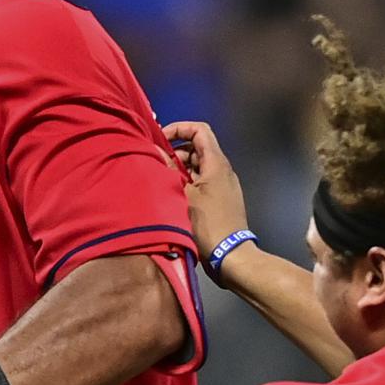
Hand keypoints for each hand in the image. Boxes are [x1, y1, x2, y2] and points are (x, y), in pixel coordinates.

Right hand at [167, 119, 250, 257]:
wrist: (230, 255)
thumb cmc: (209, 224)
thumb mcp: (184, 195)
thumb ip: (168, 171)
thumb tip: (154, 153)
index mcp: (216, 163)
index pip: (199, 130)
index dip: (179, 129)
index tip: (160, 139)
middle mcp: (221, 170)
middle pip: (195, 149)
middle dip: (173, 153)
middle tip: (155, 165)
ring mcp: (221, 186)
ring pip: (195, 167)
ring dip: (176, 171)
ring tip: (160, 182)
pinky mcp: (219, 200)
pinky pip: (199, 183)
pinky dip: (184, 184)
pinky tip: (171, 197)